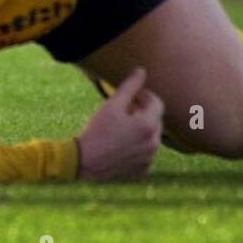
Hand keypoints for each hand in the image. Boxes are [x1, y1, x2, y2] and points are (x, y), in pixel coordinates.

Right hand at [76, 66, 163, 181]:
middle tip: (124, 109)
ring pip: (151, 137)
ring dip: (141, 129)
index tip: (132, 95)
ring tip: (121, 127)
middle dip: (144, 112)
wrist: (85, 162)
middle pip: (156, 120)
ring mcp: (149, 159)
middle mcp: (154, 143)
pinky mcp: (143, 171)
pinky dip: (138, 146)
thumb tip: (141, 71)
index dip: (145, 95)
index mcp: (148, 125)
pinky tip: (121, 143)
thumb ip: (130, 86)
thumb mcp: (113, 104)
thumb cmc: (98, 129)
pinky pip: (146, 153)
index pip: (157, 103)